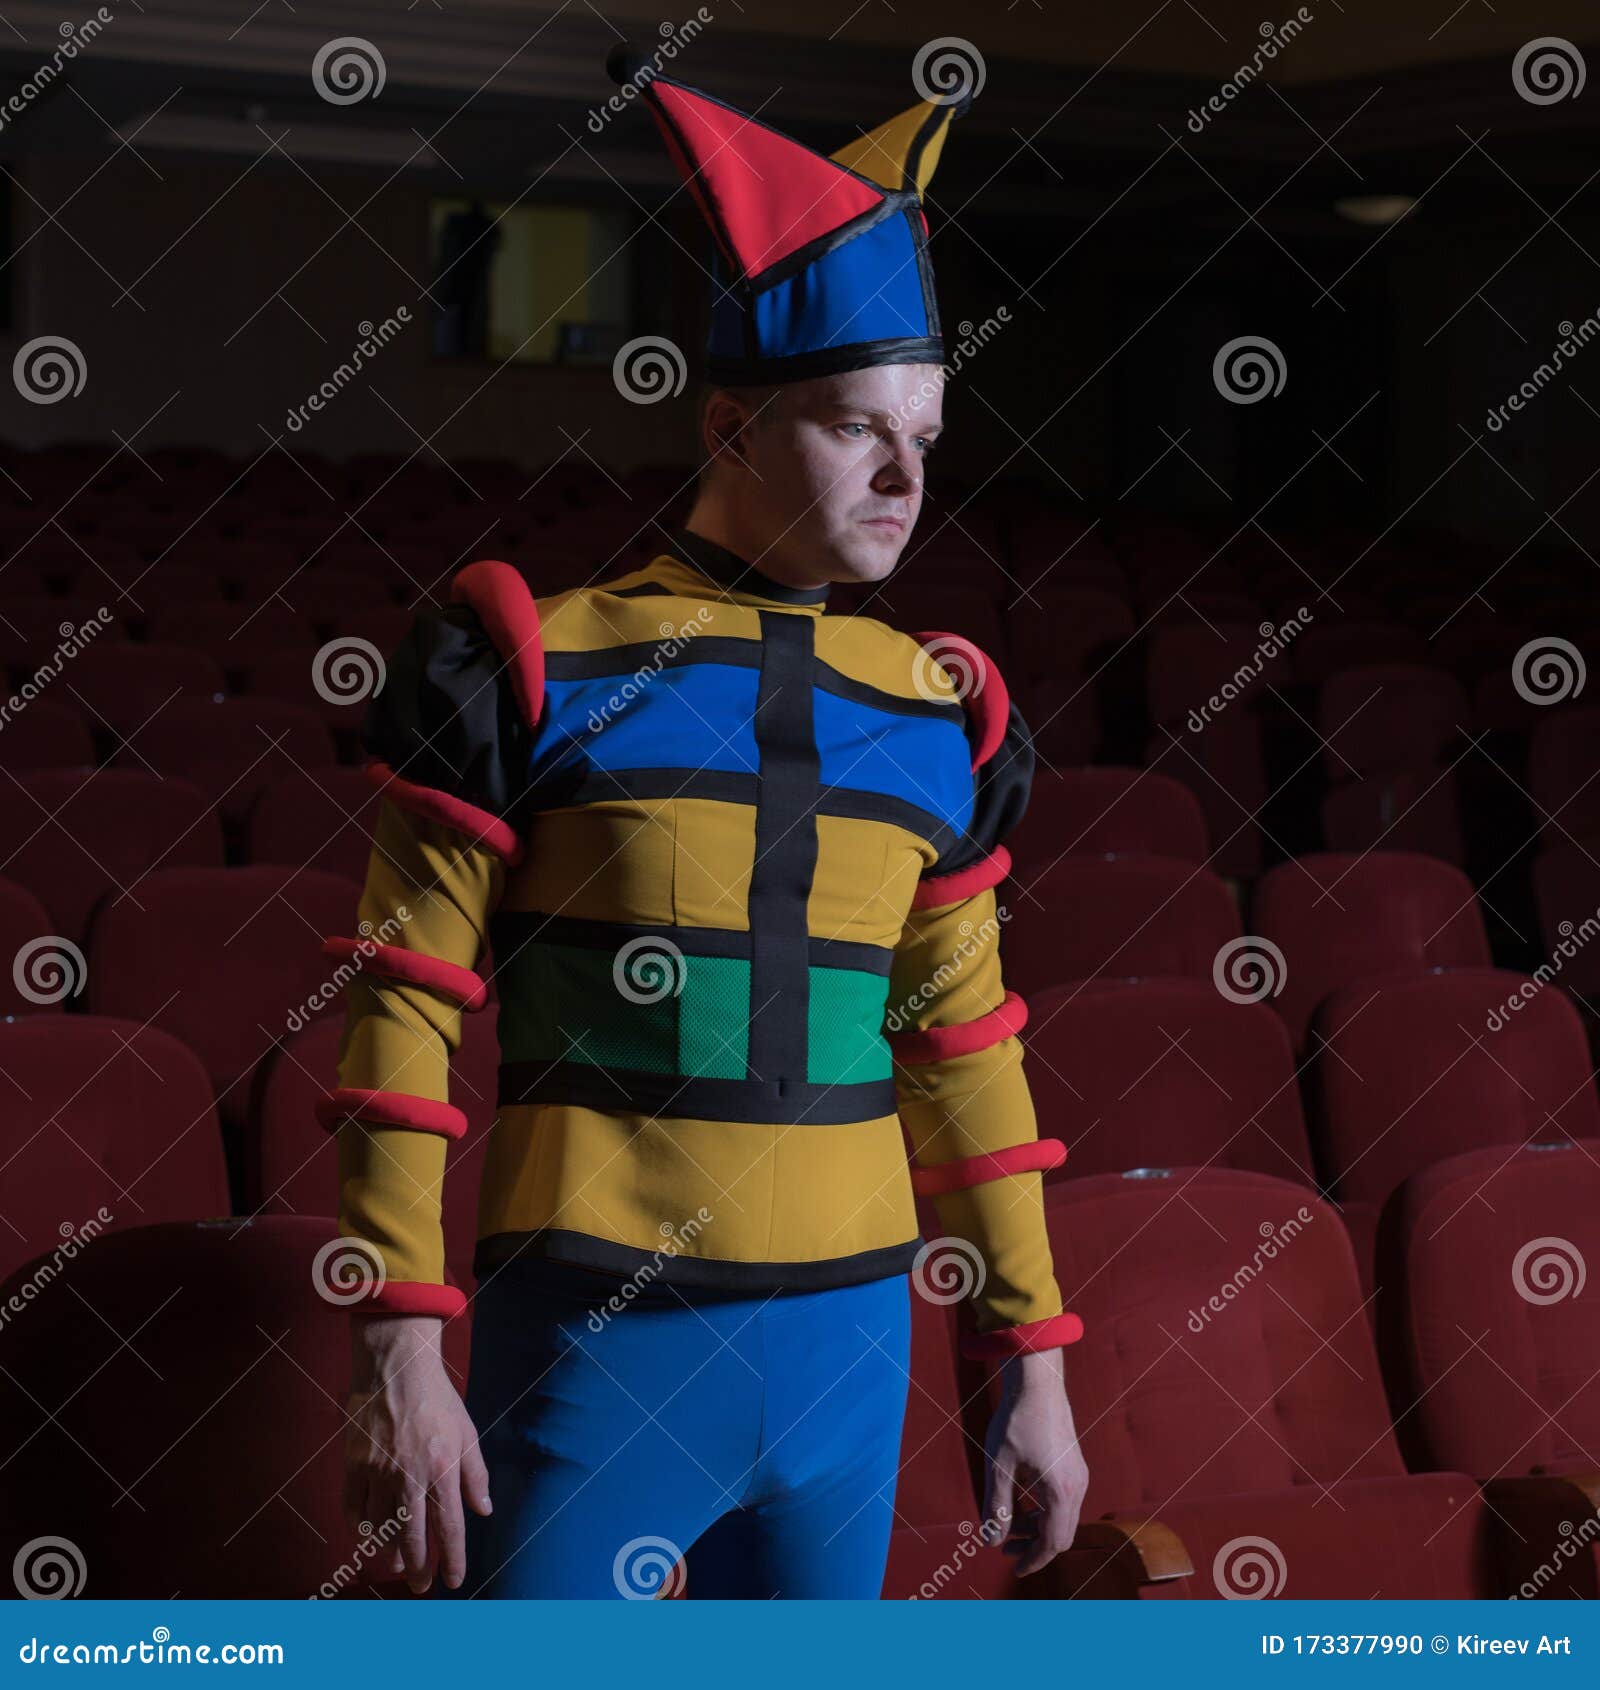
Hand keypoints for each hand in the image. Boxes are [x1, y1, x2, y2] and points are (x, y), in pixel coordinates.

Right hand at [342, 1316, 491, 1593]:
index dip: (452, 1557)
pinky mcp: (354, 1464)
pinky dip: (362, 1528)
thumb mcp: (467, 1432)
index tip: (453, 1579)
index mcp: (443, 1466)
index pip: (449, 1525)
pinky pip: (354, 1508)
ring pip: (381, 1528)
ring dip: (389, 1552)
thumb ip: (476, 1475)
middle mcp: (410, 1474)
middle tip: (421, 1585)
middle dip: (419, 1567)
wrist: (397, 1367)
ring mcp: (378, 1470)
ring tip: (397, 1566)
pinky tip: (370, 1537)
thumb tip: (484, 1511)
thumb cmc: (437, 1400)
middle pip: (412, 1536)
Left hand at [981, 1346, 1088, 1579]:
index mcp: (1061, 1492)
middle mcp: (1077, 1486)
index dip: (1033, 1560)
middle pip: (1061, 1533)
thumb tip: (991, 1540)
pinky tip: (1020, 1502)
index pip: (1052, 1542)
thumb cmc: (1017, 1420)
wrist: (1038, 1380)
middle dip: (1033, 1546)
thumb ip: (997, 1506)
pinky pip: (1062, 1499)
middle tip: (1004, 1548)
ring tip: (1007, 1527)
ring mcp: (1078, 1474)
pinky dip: (1043, 1509)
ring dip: (1036, 1527)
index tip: (1014, 1569)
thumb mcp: (1000, 1465)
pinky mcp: (1073, 1464)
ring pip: (1061, 1516)